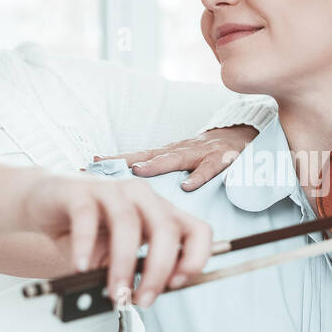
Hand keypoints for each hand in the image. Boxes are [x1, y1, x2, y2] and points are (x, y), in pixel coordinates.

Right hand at [23, 172, 213, 307]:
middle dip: (158, 270)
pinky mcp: (79, 191)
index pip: (198, 230)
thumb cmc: (87, 228)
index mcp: (160, 212)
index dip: (195, 257)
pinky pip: (86, 217)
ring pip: (127, 223)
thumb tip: (143, 296)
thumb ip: (132, 270)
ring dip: (123, 264)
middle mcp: (142, 197)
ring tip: (115, 292)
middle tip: (143, 300)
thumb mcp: (115, 253)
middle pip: (166, 228)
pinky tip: (82, 266)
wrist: (44, 201)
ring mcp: (111, 190)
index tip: (178, 284)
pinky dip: (85, 245)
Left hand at [93, 124, 257, 190]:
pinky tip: (187, 186)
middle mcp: (180, 150)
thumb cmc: (205, 155)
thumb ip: (160, 177)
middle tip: (103, 169)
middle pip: (148, 155)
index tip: (88, 166)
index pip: (136, 156)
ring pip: (175, 158)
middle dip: (125, 162)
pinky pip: (210, 168)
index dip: (113, 161)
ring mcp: (200, 153)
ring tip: (139, 171)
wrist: (243, 136)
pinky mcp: (223, 158)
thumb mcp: (180, 162)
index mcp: (168, 153)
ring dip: (156, 165)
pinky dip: (199, 176)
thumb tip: (129, 196)